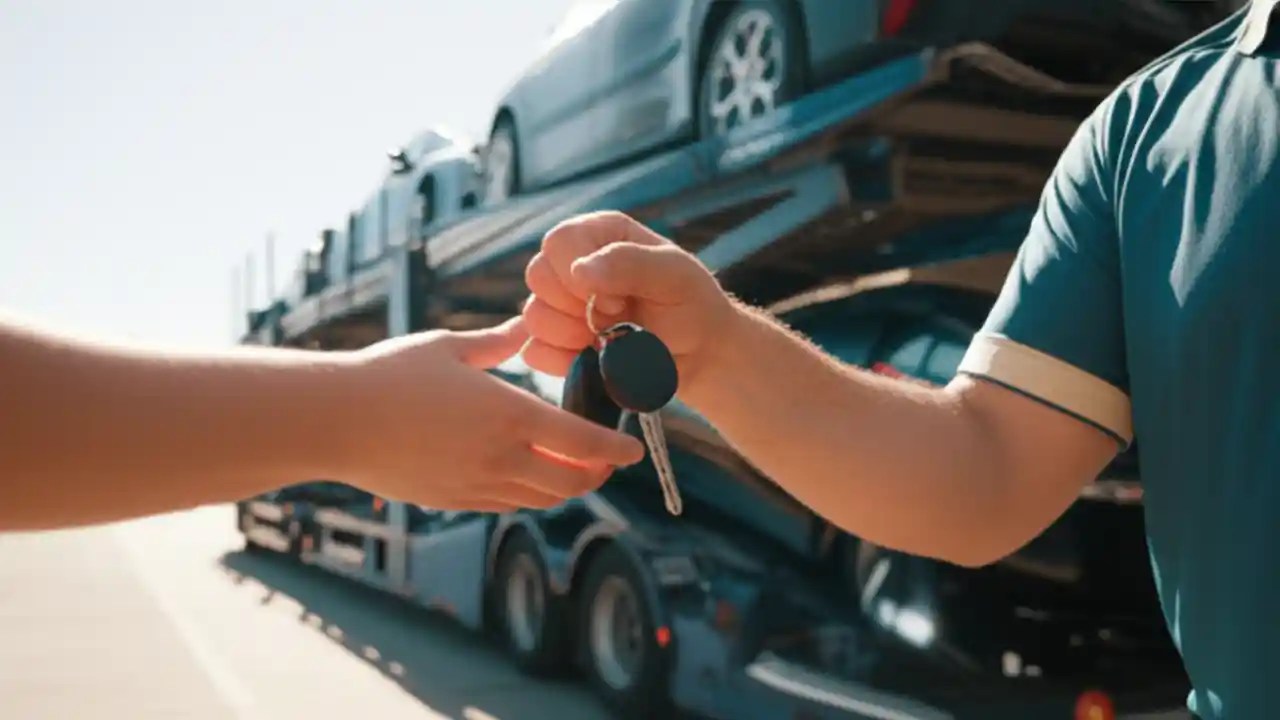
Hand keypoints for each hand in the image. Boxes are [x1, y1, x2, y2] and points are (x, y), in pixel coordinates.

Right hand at [344, 317, 645, 511]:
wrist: (336, 422)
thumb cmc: (391, 375)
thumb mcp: (451, 347)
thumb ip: (498, 342)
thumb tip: (529, 324)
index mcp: (509, 417)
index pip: (583, 443)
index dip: (615, 450)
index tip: (633, 450)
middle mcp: (500, 459)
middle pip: (570, 483)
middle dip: (596, 474)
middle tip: (606, 460)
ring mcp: (476, 486)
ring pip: (540, 499)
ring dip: (563, 486)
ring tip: (571, 467)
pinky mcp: (452, 500)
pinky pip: (506, 503)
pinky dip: (527, 493)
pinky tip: (524, 473)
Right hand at [521, 211, 737, 391]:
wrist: (700, 356)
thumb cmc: (692, 306)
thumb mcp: (674, 275)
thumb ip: (628, 263)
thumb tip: (579, 270)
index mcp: (598, 234)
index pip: (558, 242)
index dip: (578, 274)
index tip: (618, 298)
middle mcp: (573, 263)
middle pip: (537, 276)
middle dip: (576, 305)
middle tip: (618, 316)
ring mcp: (561, 305)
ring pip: (534, 317)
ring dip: (573, 334)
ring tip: (611, 337)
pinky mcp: (557, 343)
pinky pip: (533, 351)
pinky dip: (562, 360)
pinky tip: (595, 356)